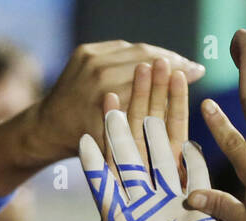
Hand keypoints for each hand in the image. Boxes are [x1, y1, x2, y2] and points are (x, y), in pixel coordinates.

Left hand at [26, 41, 204, 165]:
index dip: (176, 75)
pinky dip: (139, 52)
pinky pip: (120, 47)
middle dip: (173, 61)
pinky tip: (156, 58)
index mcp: (107, 97)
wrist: (47, 127)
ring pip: (135, 49)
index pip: (152, 78)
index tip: (198, 74)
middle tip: (196, 66)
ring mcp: (89, 59)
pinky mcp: (84, 51)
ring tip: (180, 62)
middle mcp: (98, 74)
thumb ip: (141, 134)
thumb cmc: (86, 144)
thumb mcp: (114, 146)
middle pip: (146, 58)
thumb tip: (182, 133)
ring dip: (159, 54)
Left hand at [55, 108, 224, 220]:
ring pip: (161, 164)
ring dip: (155, 139)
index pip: (104, 185)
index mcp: (123, 220)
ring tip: (146, 112)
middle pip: (131, 165)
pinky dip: (193, 161)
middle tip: (111, 109)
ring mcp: (171, 205)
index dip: (93, 164)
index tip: (83, 139)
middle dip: (121, 137)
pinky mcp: (197, 208)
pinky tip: (188, 140)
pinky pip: (196, 178)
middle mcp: (144, 207)